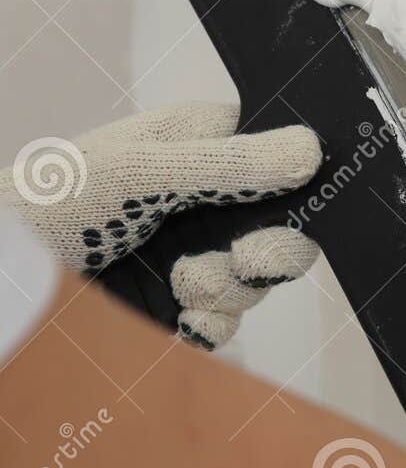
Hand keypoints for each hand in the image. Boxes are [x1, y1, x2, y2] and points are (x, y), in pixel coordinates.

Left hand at [3, 102, 323, 348]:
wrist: (4, 274)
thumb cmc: (50, 203)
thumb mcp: (142, 170)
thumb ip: (230, 163)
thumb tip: (313, 149)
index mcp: (203, 147)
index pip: (281, 157)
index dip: (296, 183)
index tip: (291, 203)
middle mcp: (206, 201)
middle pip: (282, 227)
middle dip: (272, 248)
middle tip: (246, 256)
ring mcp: (195, 254)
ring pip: (257, 280)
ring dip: (230, 285)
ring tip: (183, 279)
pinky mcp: (179, 306)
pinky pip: (228, 321)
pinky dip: (213, 320)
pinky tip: (182, 310)